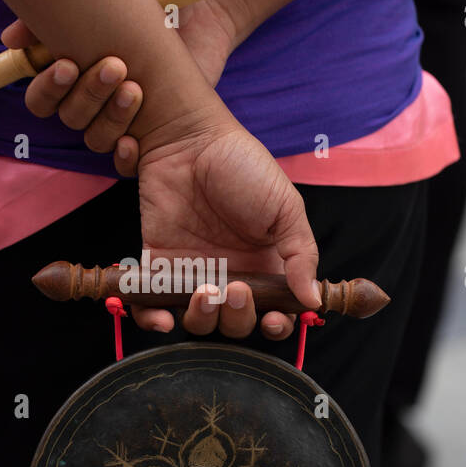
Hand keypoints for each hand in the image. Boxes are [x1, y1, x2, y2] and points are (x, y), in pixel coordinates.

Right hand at [1, 0, 240, 174]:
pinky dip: (123, 154)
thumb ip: (68, 4)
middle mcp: (95, 97)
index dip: (47, 85)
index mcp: (79, 67)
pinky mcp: (152, 138)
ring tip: (136, 87)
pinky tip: (133, 139)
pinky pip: (123, 162)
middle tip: (112, 67)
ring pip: (92, 135)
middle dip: (83, 95)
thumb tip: (11, 37)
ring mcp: (122, 119)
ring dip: (109, 114)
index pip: (44, 93)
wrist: (210, 14)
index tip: (66, 64)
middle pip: (65, 115)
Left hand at [130, 117, 320, 341]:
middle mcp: (231, 277)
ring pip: (198, 321)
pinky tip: (162, 318)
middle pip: (235, 324)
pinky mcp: (158, 266)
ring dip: (204, 319)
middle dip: (238, 318)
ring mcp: (193, 274)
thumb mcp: (286, 208)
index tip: (274, 319)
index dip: (276, 326)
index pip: (274, 313)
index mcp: (266, 267)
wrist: (190, 140)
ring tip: (206, 292)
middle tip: (236, 290)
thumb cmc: (244, 167)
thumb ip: (301, 255)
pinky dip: (153, 319)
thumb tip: (313, 300)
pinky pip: (152, 307)